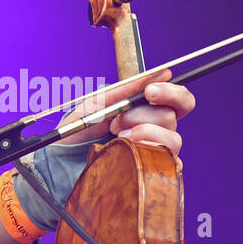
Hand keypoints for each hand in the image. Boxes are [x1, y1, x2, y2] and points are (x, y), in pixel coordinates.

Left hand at [56, 68, 194, 168]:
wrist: (62, 159)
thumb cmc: (81, 129)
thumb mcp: (100, 102)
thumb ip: (130, 88)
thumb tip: (163, 72)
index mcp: (147, 111)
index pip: (180, 100)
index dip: (172, 93)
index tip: (150, 92)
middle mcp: (156, 130)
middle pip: (171, 117)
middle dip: (142, 115)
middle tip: (116, 121)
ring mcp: (156, 151)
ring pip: (173, 139)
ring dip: (143, 133)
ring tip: (118, 137)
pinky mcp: (152, 171)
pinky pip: (171, 163)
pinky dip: (148, 152)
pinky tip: (128, 151)